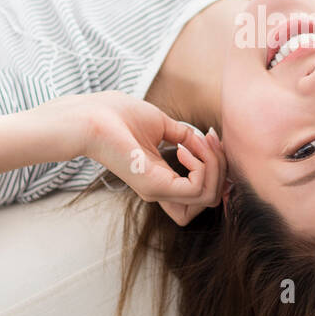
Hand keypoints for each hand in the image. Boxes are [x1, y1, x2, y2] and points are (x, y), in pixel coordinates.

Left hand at [62, 91, 226, 225]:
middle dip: (221, 168)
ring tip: (201, 143)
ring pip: (209, 196)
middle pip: (210, 199)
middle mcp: (161, 190)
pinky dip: (203, 166)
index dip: (216, 170)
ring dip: (216, 166)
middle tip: (210, 140)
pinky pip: (197, 188)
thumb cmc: (118, 116)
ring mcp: (158, 191)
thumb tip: (206, 140)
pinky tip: (186, 148)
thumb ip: (185, 136)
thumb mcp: (162, 124)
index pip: (200, 193)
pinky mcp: (155, 186)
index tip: (210, 142)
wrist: (92, 117)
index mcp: (161, 178)